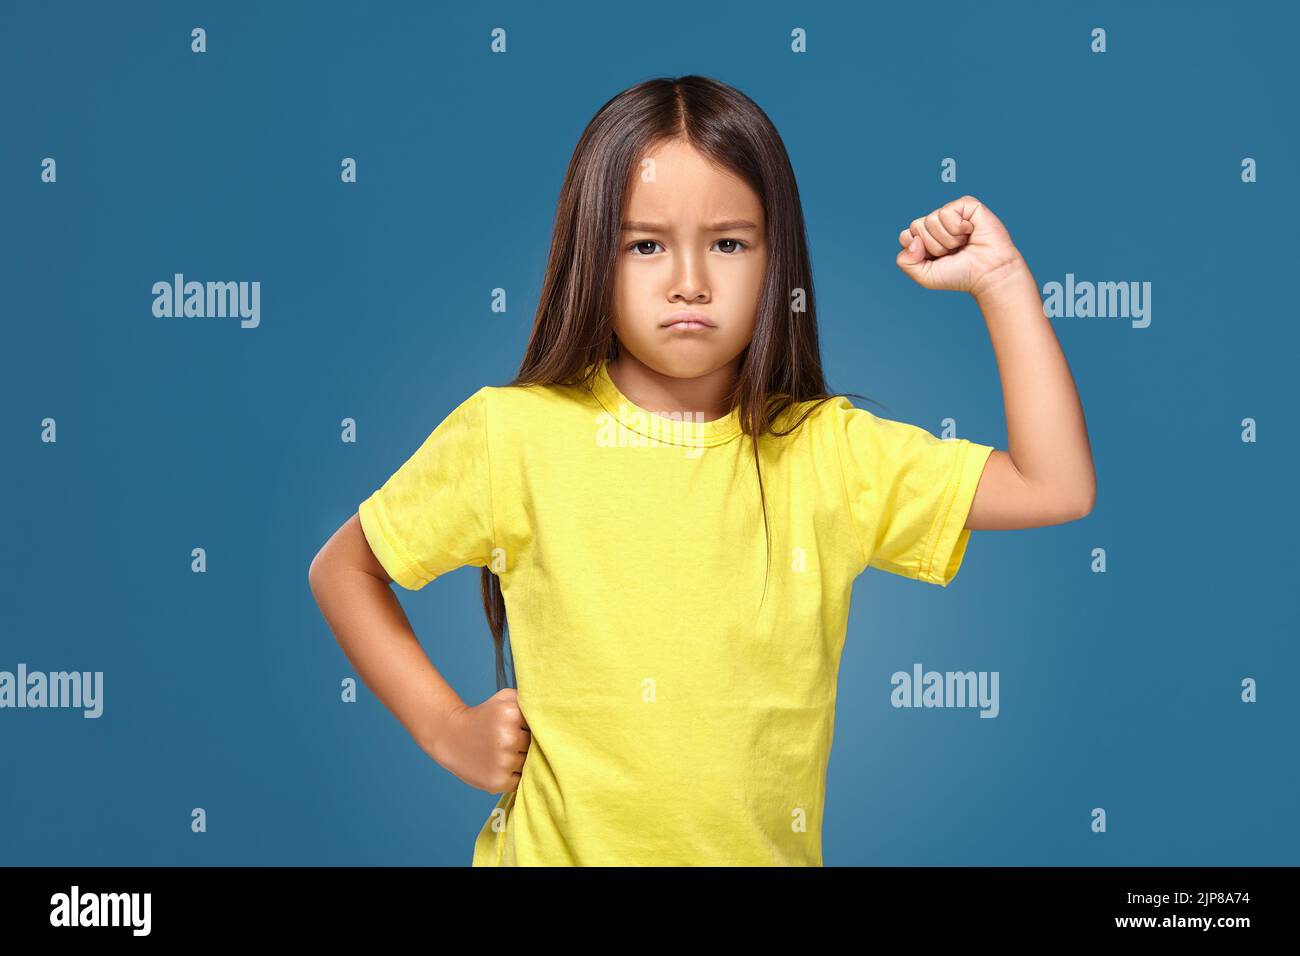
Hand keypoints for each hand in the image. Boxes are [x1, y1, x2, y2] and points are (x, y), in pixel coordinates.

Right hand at [435, 688, 531, 793]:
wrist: (451, 736)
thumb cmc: (484, 715)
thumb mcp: (504, 698)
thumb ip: (528, 699)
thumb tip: (552, 709)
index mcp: (511, 714)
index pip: (540, 726)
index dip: (532, 728)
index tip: (522, 728)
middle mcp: (508, 738)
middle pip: (536, 746)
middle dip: (529, 746)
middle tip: (513, 742)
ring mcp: (503, 761)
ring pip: (529, 765)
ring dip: (521, 762)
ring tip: (505, 754)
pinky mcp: (497, 781)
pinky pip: (520, 782)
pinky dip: (514, 776)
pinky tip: (501, 766)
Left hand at [895, 195, 1024, 296]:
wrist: (988, 273)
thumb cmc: (959, 275)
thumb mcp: (925, 276)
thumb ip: (905, 262)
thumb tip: (913, 239)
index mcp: (925, 238)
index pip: (906, 236)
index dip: (919, 251)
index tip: (937, 260)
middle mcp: (936, 224)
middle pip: (916, 227)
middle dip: (935, 246)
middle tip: (953, 252)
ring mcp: (951, 213)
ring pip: (930, 220)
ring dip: (948, 239)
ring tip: (963, 243)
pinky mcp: (965, 205)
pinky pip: (946, 212)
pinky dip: (957, 228)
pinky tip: (970, 232)